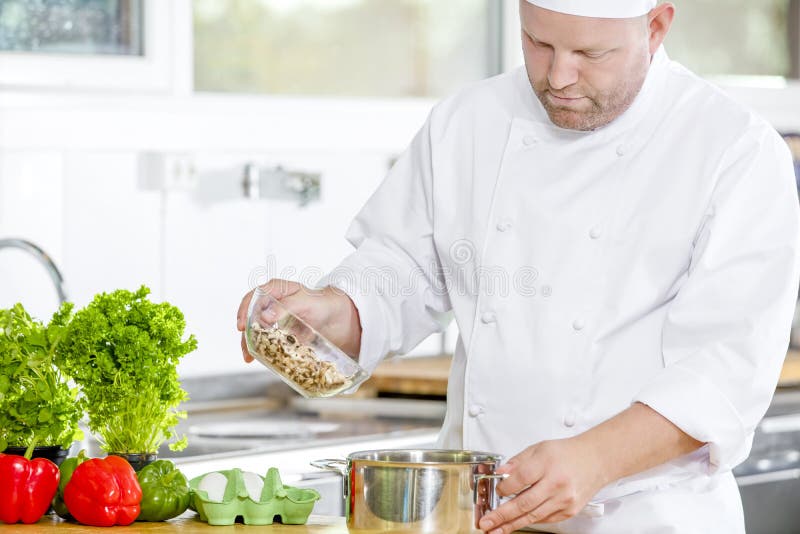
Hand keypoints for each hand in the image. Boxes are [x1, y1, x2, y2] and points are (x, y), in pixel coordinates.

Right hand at [237, 279, 362, 360]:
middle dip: (246, 332)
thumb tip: (265, 316)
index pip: (253, 296)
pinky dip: (262, 349)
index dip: (245, 310)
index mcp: (276, 290)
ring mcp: (275, 320)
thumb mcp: (307, 302)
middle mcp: (272, 304)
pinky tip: (261, 359)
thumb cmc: (325, 304)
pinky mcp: (280, 334)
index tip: (242, 325)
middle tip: (246, 348)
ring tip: (250, 357)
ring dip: (251, 344)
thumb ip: (286, 306)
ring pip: (256, 330)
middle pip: (251, 316)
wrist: (341, 319)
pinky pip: (267, 341)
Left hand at [478, 437, 608, 533]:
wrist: (595, 460)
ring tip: (497, 529)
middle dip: (502, 515)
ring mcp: (564, 500)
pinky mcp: (569, 511)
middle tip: (486, 522)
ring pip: (533, 515)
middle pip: (524, 502)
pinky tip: (517, 523)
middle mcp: (556, 483)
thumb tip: (500, 473)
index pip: (520, 479)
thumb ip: (518, 461)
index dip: (504, 488)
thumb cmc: (567, 453)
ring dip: (512, 524)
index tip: (497, 491)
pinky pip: (545, 519)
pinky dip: (529, 521)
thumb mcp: (539, 448)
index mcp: (547, 463)